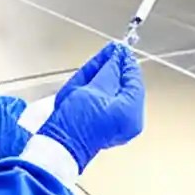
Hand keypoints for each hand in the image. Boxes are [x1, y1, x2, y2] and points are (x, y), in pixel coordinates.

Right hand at [40, 43, 144, 170]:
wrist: (60, 145)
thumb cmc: (74, 122)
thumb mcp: (93, 88)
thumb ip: (109, 69)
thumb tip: (117, 56)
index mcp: (130, 111)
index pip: (134, 79)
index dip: (125, 61)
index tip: (119, 49)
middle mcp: (131, 121)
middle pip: (128, 86)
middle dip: (118, 68)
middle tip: (112, 52)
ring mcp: (122, 126)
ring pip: (120, 93)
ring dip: (111, 77)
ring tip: (104, 61)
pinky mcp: (111, 127)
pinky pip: (113, 103)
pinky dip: (106, 90)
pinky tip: (98, 78)